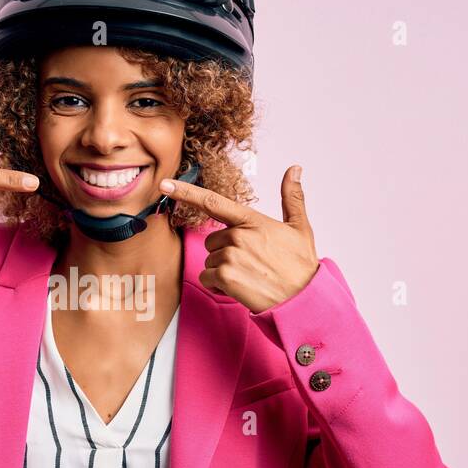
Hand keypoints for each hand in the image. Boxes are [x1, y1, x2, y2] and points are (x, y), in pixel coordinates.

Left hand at [157, 165, 317, 313]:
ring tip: (248, 277)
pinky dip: (218, 286)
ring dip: (223, 271)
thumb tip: (294, 169)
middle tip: (250, 264)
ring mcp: (231, 256)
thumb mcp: (300, 227)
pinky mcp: (225, 277)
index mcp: (252, 220)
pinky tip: (240, 288)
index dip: (186, 191)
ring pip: (209, 261)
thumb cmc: (300, 265)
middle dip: (224, 253)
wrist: (303, 299)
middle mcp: (238, 235)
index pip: (213, 201)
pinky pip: (207, 278)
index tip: (165, 184)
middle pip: (211, 241)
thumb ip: (292, 197)